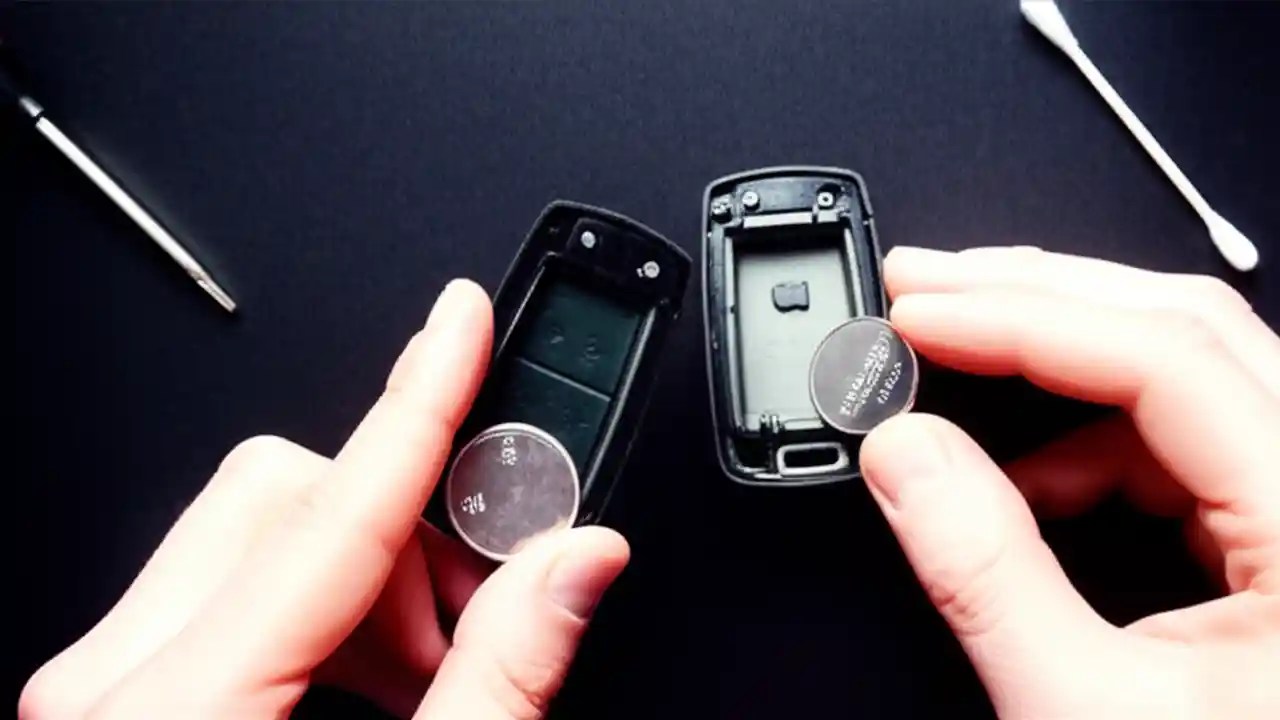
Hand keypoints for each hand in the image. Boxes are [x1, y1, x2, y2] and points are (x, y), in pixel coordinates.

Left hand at [19, 280, 629, 719]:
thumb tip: (577, 563)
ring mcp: (98, 686)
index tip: (458, 319)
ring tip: (420, 679)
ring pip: (258, 529)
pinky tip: (362, 687)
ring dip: (368, 581)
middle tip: (480, 619)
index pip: (331, 508)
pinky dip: (320, 609)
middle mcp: (107, 684)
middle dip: (409, 541)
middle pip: (288, 498)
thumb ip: (503, 679)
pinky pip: (228, 580)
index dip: (416, 399)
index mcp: (171, 715)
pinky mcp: (112, 692)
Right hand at [861, 247, 1279, 717]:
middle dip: (1036, 299)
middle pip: (1184, 329)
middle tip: (923, 290)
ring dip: (1056, 362)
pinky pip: (1183, 442)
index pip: (1164, 357)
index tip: (917, 309)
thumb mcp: (1086, 711)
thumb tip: (903, 450)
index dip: (1024, 315)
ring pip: (1185, 374)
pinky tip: (1025, 472)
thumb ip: (984, 570)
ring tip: (951, 370)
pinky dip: (1089, 441)